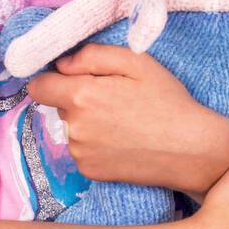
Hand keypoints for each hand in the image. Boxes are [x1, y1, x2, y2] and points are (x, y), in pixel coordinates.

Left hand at [24, 43, 220, 194]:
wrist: (190, 149)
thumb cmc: (167, 100)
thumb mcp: (136, 62)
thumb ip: (91, 56)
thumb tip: (61, 64)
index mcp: (82, 97)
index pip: (38, 87)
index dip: (52, 79)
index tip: (71, 78)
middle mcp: (74, 128)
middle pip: (58, 106)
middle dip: (77, 98)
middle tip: (113, 97)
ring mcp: (81, 154)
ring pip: (71, 128)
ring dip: (87, 122)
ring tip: (123, 120)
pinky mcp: (90, 172)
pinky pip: (81, 149)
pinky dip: (95, 143)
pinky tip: (122, 140)